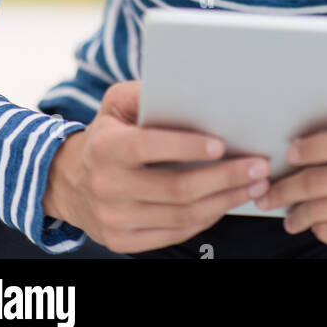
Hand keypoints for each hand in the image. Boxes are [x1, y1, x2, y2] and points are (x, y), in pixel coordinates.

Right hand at [43, 80, 274, 253]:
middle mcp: (107, 187)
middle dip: (224, 178)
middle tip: (259, 167)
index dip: (185, 146)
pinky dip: (205, 220)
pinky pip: (173, 234)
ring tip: (254, 186)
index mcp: (106, 148)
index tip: (221, 143)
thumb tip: (188, 85)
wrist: (67, 182)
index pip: (148, 147)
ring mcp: (114, 219)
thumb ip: (146, 91)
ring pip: (180, 216)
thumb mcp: (114, 103)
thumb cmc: (105, 134)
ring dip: (224, 201)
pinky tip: (226, 203)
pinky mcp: (123, 240)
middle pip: (176, 188)